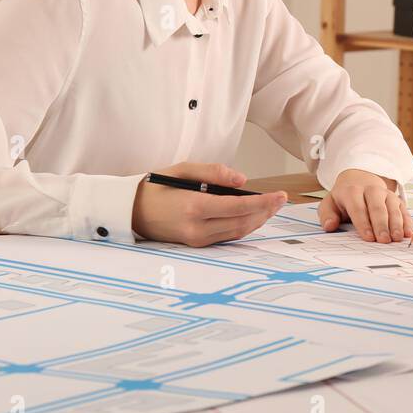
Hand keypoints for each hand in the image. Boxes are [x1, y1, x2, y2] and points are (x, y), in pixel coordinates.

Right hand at [132, 162, 285, 246]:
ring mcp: (196, 239)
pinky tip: (252, 215)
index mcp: (194, 207)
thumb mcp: (184, 169)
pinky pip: (226, 236)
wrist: (130, 211)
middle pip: (242, 223)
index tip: (280, 195)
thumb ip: (214, 172)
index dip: (263, 202)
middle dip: (266, 212)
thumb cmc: (157, 187)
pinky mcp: (196, 244)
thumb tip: (243, 181)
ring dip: (257, 220)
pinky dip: (243, 226)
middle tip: (281, 200)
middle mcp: (197, 228)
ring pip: (237, 232)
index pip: (239, 207)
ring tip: (271, 207)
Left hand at [320, 169, 412, 242]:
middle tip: (384, 241)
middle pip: (378, 207)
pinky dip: (407, 222)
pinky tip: (410, 234)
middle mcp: (371, 190)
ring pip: (393, 208)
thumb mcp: (330, 203)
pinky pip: (403, 210)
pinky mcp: (397, 199)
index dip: (363, 223)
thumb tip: (329, 226)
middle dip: (381, 225)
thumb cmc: (345, 197)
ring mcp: (386, 194)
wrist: (360, 179)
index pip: (358, 208)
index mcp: (352, 191)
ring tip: (397, 238)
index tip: (368, 237)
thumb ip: (327, 214)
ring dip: (396, 224)